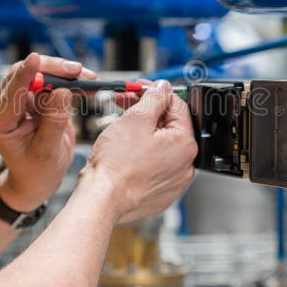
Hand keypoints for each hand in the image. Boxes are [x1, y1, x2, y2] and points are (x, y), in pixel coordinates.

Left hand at [0, 53, 96, 211]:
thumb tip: (62, 91)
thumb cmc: (37, 171)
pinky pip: (50, 82)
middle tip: (77, 71)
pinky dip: (68, 81)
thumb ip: (53, 122)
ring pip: (38, 74)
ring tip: (87, 78)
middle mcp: (4, 107)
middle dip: (51, 70)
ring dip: (63, 73)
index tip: (35, 59)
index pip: (11, 92)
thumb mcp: (47, 151)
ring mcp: (18, 100)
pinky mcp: (33, 97)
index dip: (26, 74)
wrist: (38, 177)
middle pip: (24, 75)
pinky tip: (85, 83)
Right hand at [81, 80, 196, 223]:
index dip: (155, 94)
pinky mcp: (159, 193)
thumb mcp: (136, 118)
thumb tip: (163, 88)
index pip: (177, 106)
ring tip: (121, 131)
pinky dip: (141, 156)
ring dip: (143, 133)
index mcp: (185, 144)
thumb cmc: (116, 165)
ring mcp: (173, 182)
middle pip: (169, 126)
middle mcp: (185, 165)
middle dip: (146, 113)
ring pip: (161, 146)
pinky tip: (125, 152)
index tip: (139, 91)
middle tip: (126, 106)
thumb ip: (154, 98)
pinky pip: (154, 166)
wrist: (101, 198)